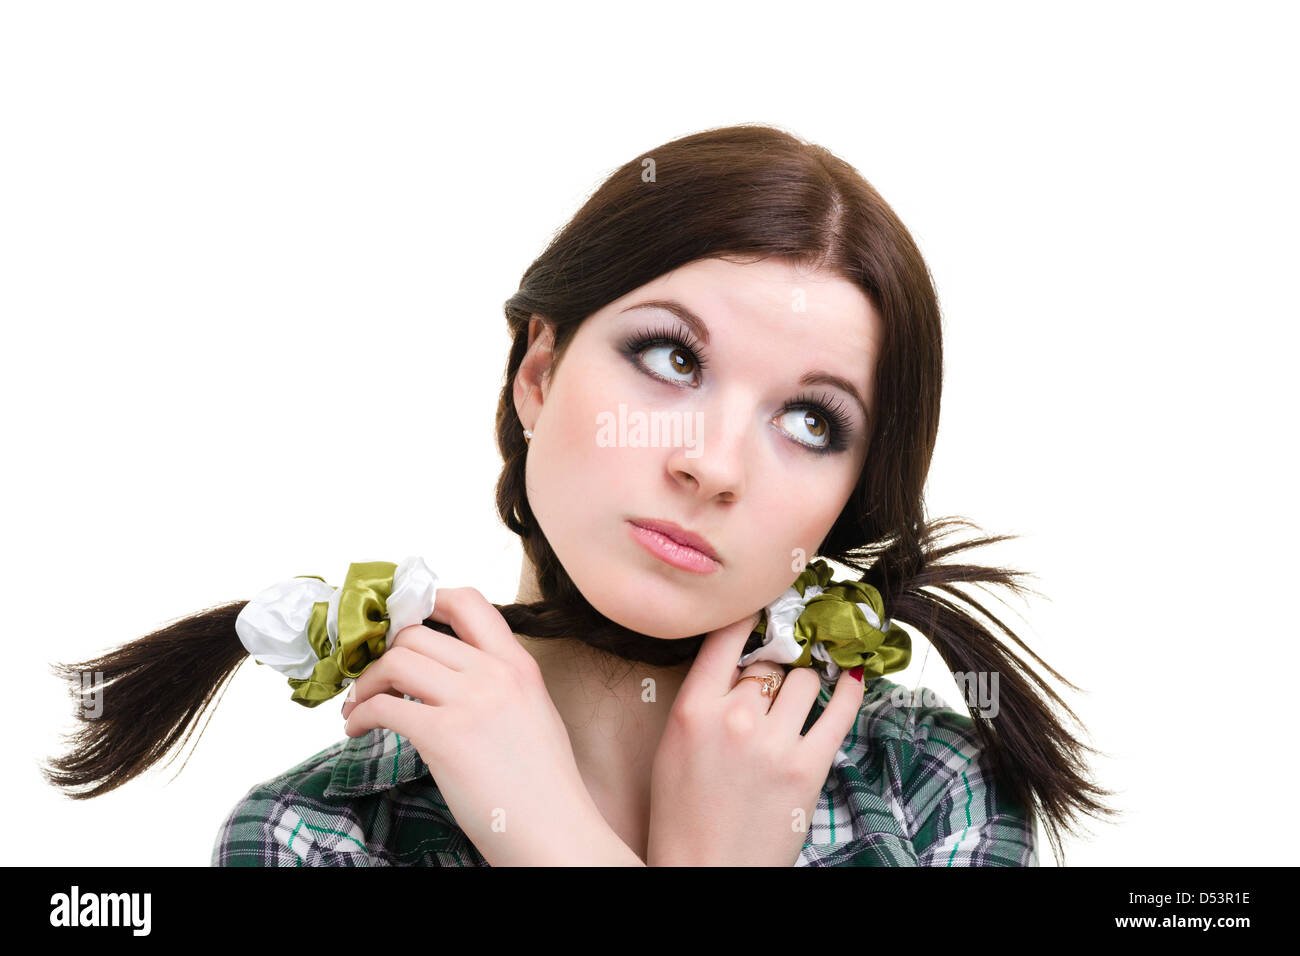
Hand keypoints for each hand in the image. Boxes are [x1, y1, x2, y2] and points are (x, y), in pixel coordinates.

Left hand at [341, 587, 639, 865]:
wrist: (555, 831)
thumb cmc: (544, 786)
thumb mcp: (534, 712)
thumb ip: (500, 684)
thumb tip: (451, 674)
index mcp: (519, 664)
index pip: (467, 601)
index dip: (425, 602)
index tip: (401, 625)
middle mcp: (495, 673)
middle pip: (417, 632)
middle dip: (381, 652)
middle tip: (371, 676)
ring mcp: (470, 703)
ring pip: (396, 661)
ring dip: (366, 682)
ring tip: (359, 705)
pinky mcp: (445, 737)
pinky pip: (385, 706)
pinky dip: (361, 714)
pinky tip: (358, 729)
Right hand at [646, 612, 865, 865]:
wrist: (705, 872)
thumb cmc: (683, 813)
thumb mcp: (675, 746)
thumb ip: (704, 700)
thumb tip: (743, 660)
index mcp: (692, 710)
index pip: (725, 636)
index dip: (750, 611)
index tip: (766, 599)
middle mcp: (734, 719)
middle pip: (771, 662)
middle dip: (776, 669)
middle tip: (779, 676)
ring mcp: (773, 744)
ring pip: (806, 681)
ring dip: (805, 686)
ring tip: (800, 699)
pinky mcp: (807, 769)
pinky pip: (838, 713)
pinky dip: (849, 691)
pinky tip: (852, 677)